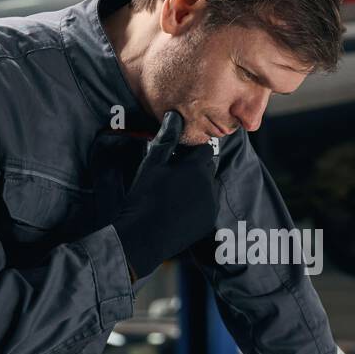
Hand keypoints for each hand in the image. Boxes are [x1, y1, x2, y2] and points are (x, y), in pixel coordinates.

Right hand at [112, 110, 218, 279]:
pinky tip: (179, 209)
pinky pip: (208, 206)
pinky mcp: (208, 222)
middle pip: (207, 168)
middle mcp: (209, 185)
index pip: (202, 149)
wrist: (143, 237)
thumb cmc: (144, 198)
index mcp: (197, 168)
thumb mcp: (152, 165)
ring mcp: (211, 205)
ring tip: (174, 193)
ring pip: (209, 187)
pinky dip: (198, 204)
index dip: (189, 151)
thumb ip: (166, 140)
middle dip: (194, 167)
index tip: (174, 157)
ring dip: (197, 185)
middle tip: (172, 174)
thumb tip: (175, 115)